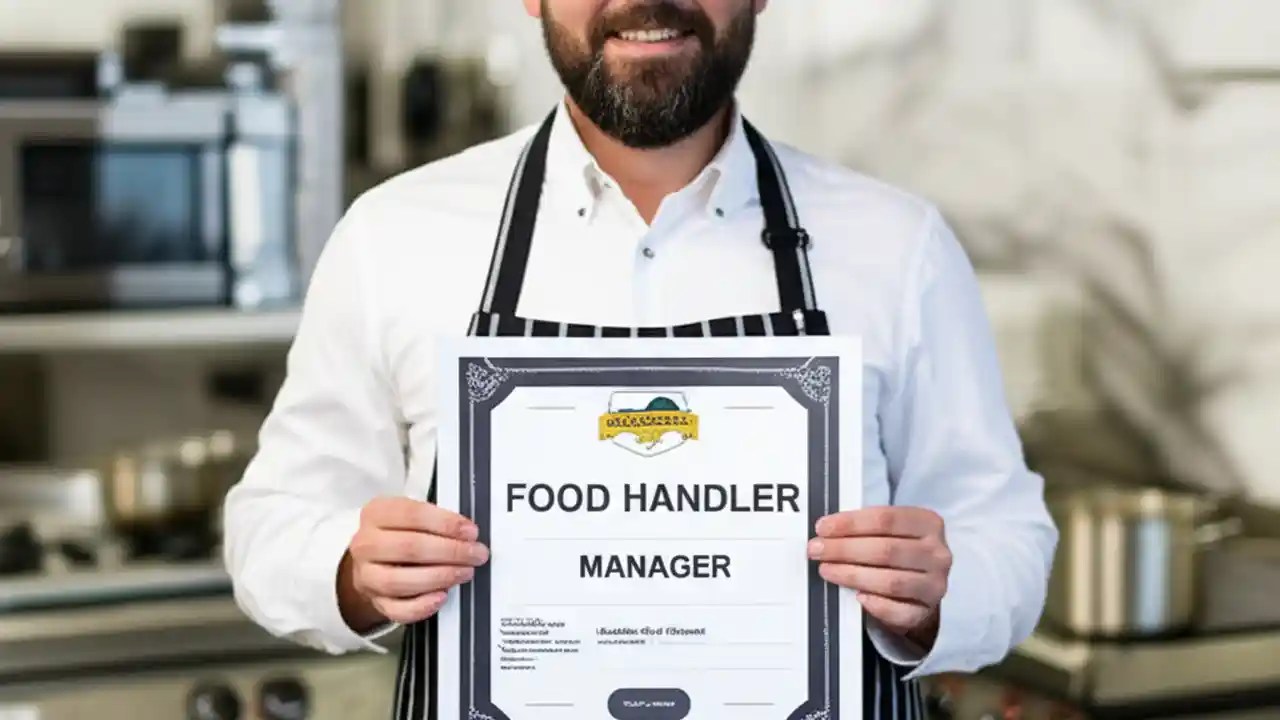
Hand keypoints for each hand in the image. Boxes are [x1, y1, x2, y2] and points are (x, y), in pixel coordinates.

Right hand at [338, 497, 488, 632]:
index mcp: (377, 514)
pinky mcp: (376, 602)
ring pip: (400, 581)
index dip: (445, 523)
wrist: (374, 562)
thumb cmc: (400, 534)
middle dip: (450, 551)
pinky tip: (441, 596)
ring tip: (465, 572)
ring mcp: (368, 576)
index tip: (470, 532)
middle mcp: (367, 544)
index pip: (412, 514)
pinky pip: (397, 610)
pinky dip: (422, 606)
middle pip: (409, 548)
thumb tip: (467, 532)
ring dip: (440, 577)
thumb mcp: (412, 515)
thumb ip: (436, 520)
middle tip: (476, 554)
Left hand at [808, 507, 951, 648]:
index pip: (886, 519)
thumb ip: (865, 528)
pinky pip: (899, 612)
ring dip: (852, 575)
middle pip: (886, 550)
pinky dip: (876, 605)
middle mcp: (937, 553)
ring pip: (890, 581)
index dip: (850, 523)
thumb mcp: (891, 531)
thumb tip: (826, 530)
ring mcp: (935, 585)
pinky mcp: (926, 612)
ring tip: (826, 570)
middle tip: (816, 550)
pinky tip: (858, 597)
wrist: (921, 588)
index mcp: (928, 523)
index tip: (822, 527)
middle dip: (844, 549)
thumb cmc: (898, 552)